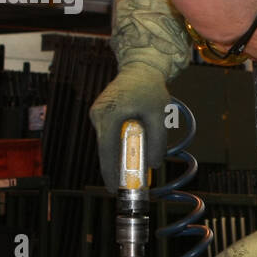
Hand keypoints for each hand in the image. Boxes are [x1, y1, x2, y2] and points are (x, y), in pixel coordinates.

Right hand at [88, 63, 171, 190]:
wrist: (140, 67)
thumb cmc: (150, 89)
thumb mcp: (159, 116)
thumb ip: (157, 141)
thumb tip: (153, 164)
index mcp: (109, 115)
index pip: (107, 151)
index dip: (110, 173)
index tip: (113, 189)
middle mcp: (98, 115)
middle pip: (106, 149)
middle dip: (117, 166)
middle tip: (129, 181)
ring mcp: (97, 113)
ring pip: (108, 143)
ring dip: (121, 152)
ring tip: (138, 155)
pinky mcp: (101, 113)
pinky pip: (110, 134)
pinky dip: (120, 142)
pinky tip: (134, 140)